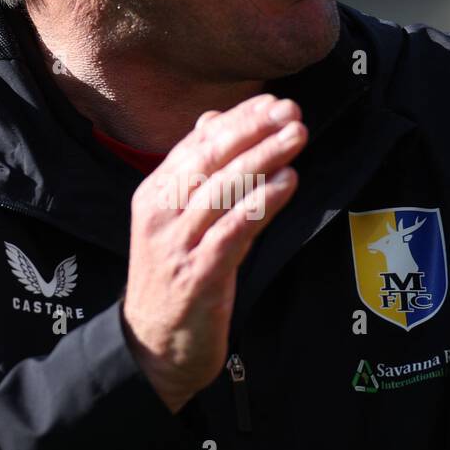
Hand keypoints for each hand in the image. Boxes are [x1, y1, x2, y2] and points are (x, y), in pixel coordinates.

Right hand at [121, 93, 307, 411]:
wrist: (153, 349)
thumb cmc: (173, 281)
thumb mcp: (176, 221)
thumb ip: (195, 173)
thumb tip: (213, 120)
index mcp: (154, 195)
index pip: (197, 145)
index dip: (237, 120)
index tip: (272, 101)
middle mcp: (161, 215)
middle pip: (209, 161)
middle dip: (252, 131)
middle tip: (291, 111)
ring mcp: (178, 246)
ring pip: (222, 190)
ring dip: (263, 159)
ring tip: (296, 137)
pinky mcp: (198, 276)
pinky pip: (233, 231)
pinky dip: (261, 204)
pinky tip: (287, 183)